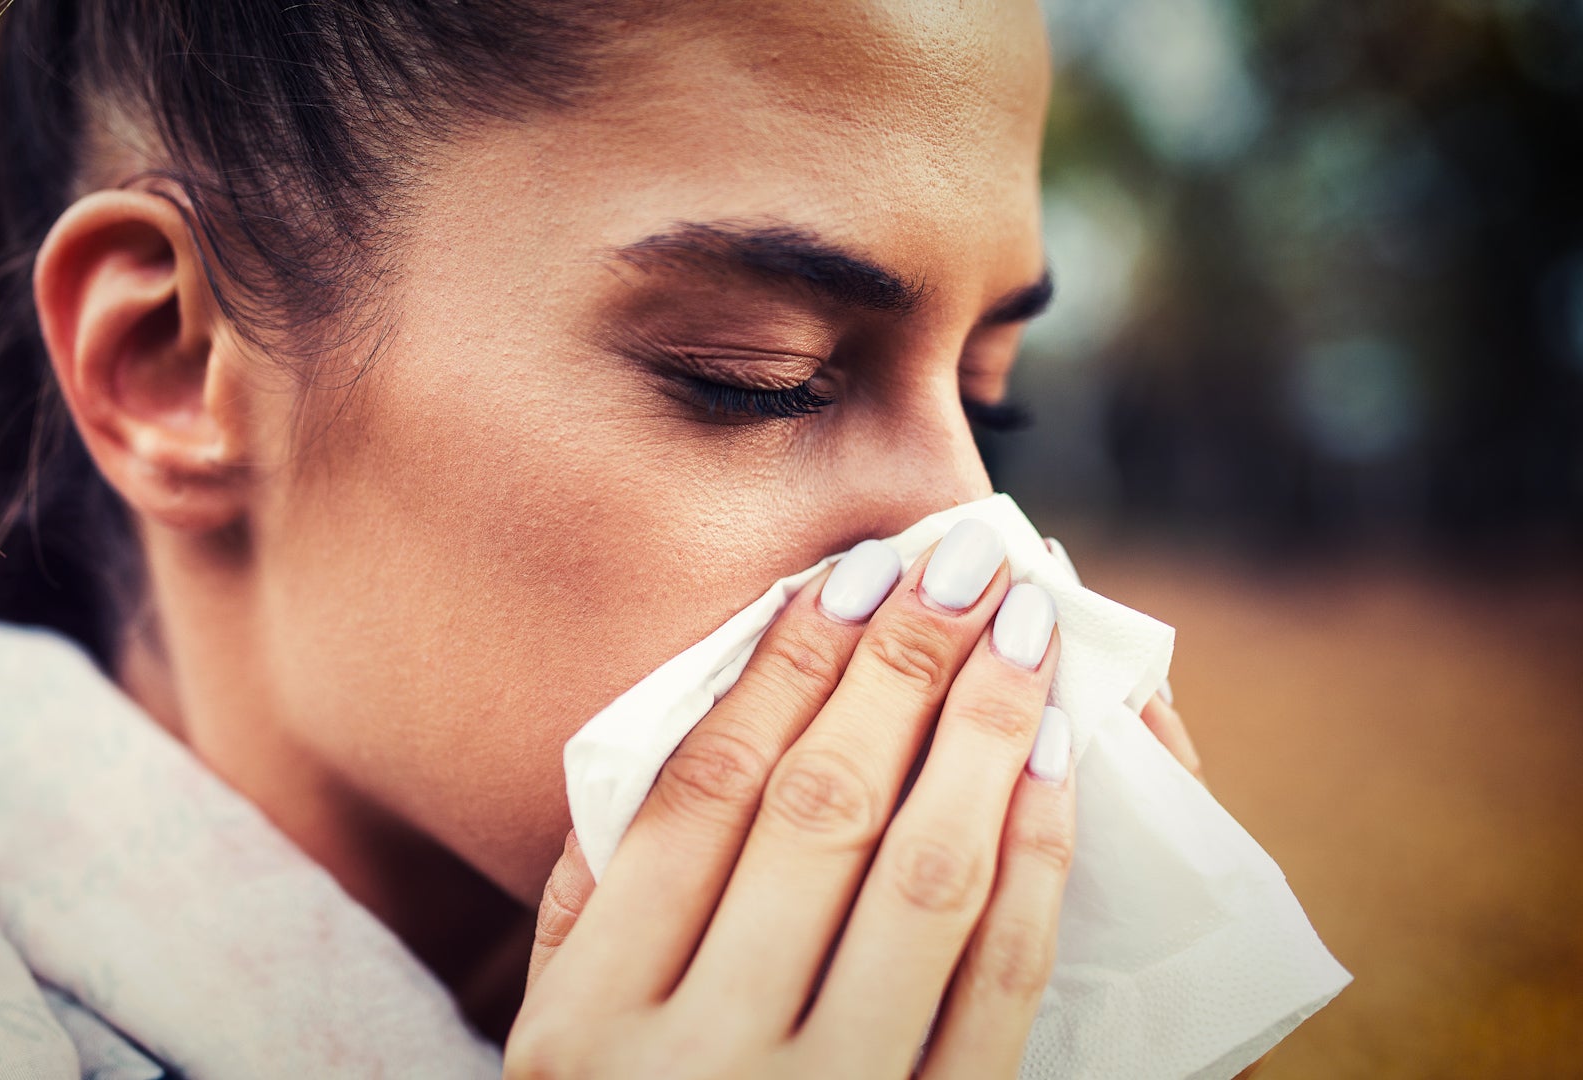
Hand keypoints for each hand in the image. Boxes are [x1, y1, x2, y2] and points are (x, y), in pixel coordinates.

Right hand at [510, 522, 1074, 1077]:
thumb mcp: (549, 1059)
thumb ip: (583, 917)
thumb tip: (662, 746)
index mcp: (585, 1023)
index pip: (696, 792)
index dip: (778, 671)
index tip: (841, 580)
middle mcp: (695, 1064)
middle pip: (815, 809)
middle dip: (897, 666)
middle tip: (957, 563)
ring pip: (917, 878)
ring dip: (979, 734)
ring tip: (1021, 631)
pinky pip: (997, 992)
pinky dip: (1033, 865)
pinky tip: (1056, 769)